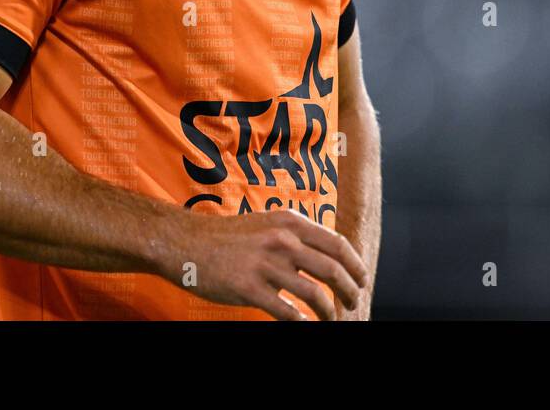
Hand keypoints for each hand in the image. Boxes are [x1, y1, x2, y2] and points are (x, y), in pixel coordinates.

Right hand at [170, 209, 367, 319]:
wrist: (187, 242)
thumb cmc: (228, 236)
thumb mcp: (267, 223)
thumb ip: (295, 235)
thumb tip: (326, 254)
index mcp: (290, 222)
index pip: (337, 244)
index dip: (355, 265)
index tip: (362, 279)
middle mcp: (282, 240)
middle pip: (332, 270)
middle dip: (350, 290)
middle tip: (354, 302)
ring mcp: (266, 264)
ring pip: (315, 295)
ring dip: (330, 312)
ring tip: (333, 319)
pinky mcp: (249, 288)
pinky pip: (287, 312)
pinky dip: (302, 323)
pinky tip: (306, 326)